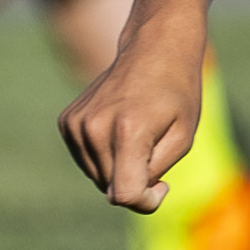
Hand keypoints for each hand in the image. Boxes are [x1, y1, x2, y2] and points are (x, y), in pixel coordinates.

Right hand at [60, 19, 206, 212]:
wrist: (154, 48)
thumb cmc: (176, 94)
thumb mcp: (182, 138)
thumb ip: (152, 174)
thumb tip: (120, 195)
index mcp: (128, 130)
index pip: (124, 194)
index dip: (145, 201)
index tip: (162, 185)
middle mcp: (95, 126)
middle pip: (112, 188)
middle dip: (135, 179)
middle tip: (154, 145)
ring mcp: (76, 123)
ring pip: (98, 177)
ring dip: (120, 167)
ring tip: (137, 132)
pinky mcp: (67, 121)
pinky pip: (87, 161)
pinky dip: (105, 154)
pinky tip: (119, 127)